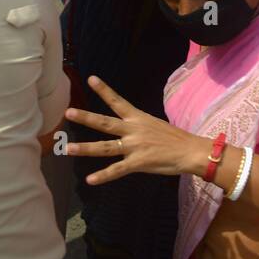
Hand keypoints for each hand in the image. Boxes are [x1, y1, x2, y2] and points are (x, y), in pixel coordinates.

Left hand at [65, 76, 210, 183]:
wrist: (190, 151)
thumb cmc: (174, 139)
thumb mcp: (154, 125)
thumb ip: (138, 127)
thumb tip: (127, 129)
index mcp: (138, 118)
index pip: (118, 101)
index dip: (104, 90)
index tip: (90, 78)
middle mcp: (133, 130)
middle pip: (105, 123)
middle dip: (86, 118)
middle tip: (68, 113)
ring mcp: (134, 146)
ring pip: (105, 148)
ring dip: (85, 148)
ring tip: (68, 148)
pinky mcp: (138, 163)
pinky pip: (117, 170)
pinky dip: (103, 176)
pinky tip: (90, 180)